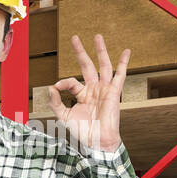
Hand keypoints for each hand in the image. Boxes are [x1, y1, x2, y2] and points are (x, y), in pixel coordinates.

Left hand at [46, 33, 128, 154]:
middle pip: (87, 65)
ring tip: (97, 37)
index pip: (71, 82)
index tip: (56, 87)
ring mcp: (104, 89)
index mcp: (82, 94)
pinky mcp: (114, 92)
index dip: (62, 83)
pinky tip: (126, 51)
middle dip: (81, 52)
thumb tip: (51, 87)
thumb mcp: (63, 116)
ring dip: (100, 51)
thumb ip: (55, 102)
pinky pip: (120, 75)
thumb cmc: (82, 131)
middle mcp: (93, 89)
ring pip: (103, 66)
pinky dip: (123, 63)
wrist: (97, 141)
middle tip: (74, 38)